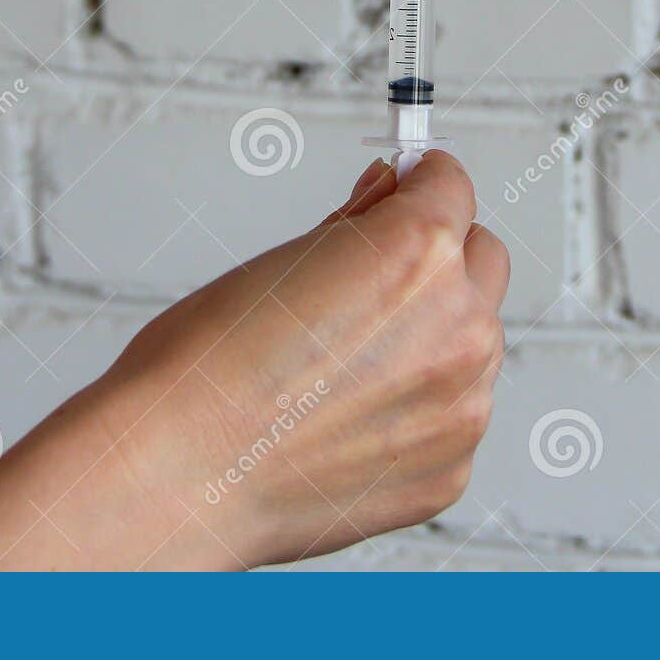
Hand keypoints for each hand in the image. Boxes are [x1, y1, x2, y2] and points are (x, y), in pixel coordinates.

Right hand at [0, 151, 507, 569]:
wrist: (177, 476)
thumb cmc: (206, 368)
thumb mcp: (280, 259)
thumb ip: (357, 221)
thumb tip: (388, 191)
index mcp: (419, 253)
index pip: (452, 184)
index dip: (420, 184)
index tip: (406, 191)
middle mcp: (458, 324)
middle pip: (482, 258)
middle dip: (440, 259)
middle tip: (373, 282)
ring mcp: (462, 404)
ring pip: (476, 340)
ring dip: (435, 337)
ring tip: (347, 362)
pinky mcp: (451, 467)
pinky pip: (456, 414)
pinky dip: (420, 410)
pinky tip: (350, 416)